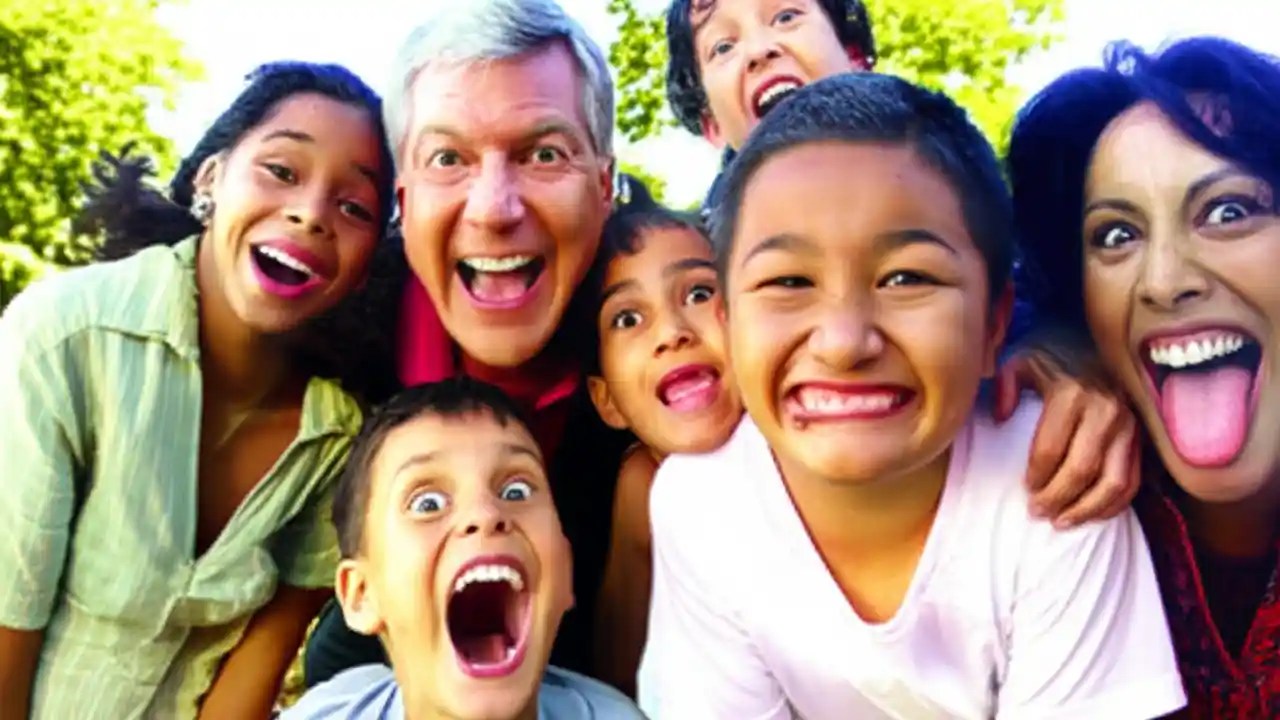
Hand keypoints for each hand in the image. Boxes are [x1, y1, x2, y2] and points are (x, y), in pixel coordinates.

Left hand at [993, 350, 1138, 528]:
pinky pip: (1133, 481)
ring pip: (1113, 482)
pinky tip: (1091, 514)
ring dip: (1087, 509)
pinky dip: (1113, 505)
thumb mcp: (1020, 361)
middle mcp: (1105, 409)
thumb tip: (1000, 417)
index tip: (1025, 492)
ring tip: (1062, 522)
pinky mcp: (1142, 438)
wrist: (1097, 348)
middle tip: (1038, 513)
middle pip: (1081, 470)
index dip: (1036, 477)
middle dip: (1058, 499)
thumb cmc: (1052, 359)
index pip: (1050, 449)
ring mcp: (1129, 425)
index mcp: (1072, 393)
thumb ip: (1005, 384)